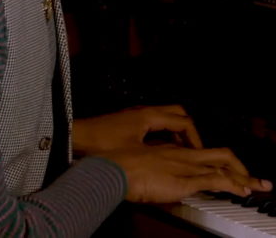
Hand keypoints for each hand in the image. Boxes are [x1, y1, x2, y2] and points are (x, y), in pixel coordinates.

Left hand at [74, 105, 202, 155]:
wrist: (76, 137)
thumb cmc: (101, 143)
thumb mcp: (133, 152)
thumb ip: (157, 155)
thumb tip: (177, 162)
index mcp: (149, 116)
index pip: (183, 122)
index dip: (195, 138)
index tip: (199, 153)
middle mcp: (144, 112)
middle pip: (178, 114)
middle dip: (188, 131)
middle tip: (193, 149)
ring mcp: (135, 116)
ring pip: (165, 118)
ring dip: (175, 133)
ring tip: (179, 151)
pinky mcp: (127, 123)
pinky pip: (154, 124)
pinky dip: (162, 135)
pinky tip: (159, 151)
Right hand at [101, 145, 272, 203]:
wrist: (113, 169)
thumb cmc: (119, 168)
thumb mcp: (141, 169)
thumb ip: (154, 175)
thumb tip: (160, 185)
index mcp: (171, 151)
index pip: (203, 154)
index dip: (219, 162)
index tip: (229, 170)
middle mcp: (183, 155)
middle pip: (220, 155)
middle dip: (240, 167)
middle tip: (256, 179)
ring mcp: (186, 166)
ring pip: (224, 166)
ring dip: (244, 177)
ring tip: (259, 185)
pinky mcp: (185, 179)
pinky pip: (216, 180)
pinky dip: (233, 184)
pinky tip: (242, 190)